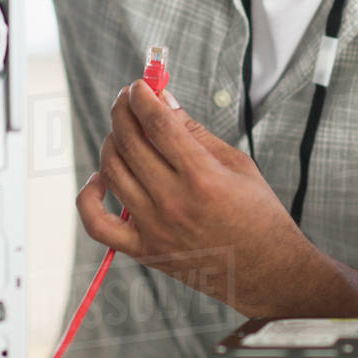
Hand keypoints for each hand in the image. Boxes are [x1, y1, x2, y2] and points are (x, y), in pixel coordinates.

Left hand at [76, 81, 316, 315]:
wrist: (267, 272)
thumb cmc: (259, 216)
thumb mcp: (238, 165)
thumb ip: (196, 133)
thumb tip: (165, 103)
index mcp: (202, 177)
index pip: (157, 123)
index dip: (143, 96)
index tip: (140, 85)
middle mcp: (173, 202)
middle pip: (129, 142)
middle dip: (123, 110)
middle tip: (127, 99)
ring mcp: (154, 228)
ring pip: (111, 171)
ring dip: (111, 142)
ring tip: (124, 132)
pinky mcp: (144, 250)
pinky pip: (97, 223)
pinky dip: (89, 197)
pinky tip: (101, 178)